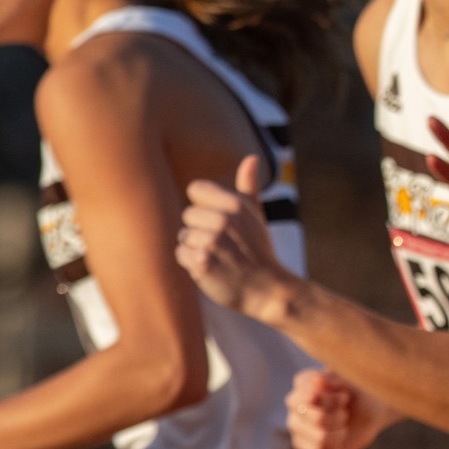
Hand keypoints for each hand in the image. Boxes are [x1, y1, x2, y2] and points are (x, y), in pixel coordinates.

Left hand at [177, 155, 293, 324]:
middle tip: (222, 246)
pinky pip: (180, 255)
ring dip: (195, 249)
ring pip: (183, 237)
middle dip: (200, 231)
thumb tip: (251, 158)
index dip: (204, 207)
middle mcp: (223, 219)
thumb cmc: (258, 251)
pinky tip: (211, 269)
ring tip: (218, 258)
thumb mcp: (256, 216)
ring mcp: (212, 242)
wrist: (267, 289)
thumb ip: (248, 187)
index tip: (219, 222)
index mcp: (234, 204)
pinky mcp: (202, 264)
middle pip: (187, 216)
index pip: (195, 190)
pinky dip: (191, 264)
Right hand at [285, 370, 394, 448]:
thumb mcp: (354, 381)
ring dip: (340, 433)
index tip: (344, 396)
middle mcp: (295, 404)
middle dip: (340, 417)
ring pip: (320, 438)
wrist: (369, 412)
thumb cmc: (360, 392)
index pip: (311, 396)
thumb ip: (335, 378)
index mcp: (304, 382)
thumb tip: (317, 380)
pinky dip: (336, 446)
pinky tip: (337, 437)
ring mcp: (296, 426)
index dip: (333, 400)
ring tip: (342, 425)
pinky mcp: (303, 446)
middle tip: (344, 412)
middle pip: (318, 419)